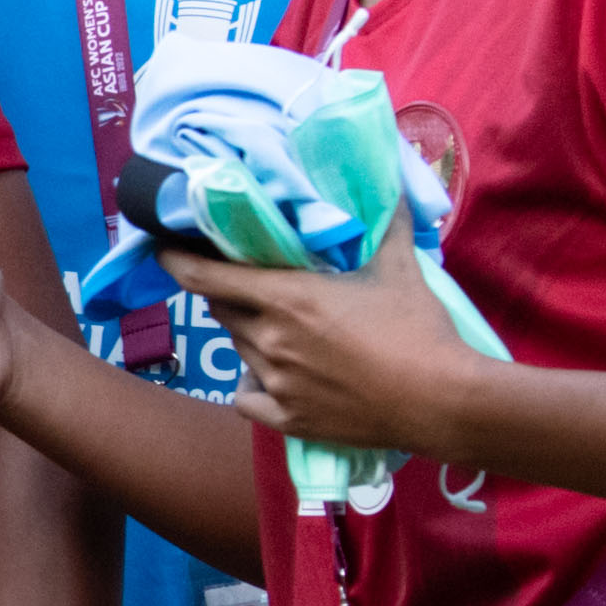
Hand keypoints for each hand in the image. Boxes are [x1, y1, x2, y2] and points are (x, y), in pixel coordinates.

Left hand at [165, 243, 475, 455]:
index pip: (207, 276)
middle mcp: (269, 340)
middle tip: (253, 288)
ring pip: (238, 351)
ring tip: (280, 330)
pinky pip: (246, 399)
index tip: (164, 249)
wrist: (441, 401)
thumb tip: (391, 186)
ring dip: (249, 336)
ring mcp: (275, 382)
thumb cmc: (419, 330)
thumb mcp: (400, 270)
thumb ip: (386, 227)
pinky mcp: (287, 419)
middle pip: (223, 310)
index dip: (178, 260)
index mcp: (286, 298)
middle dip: (230, 295)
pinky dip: (251, 385)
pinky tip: (269, 378)